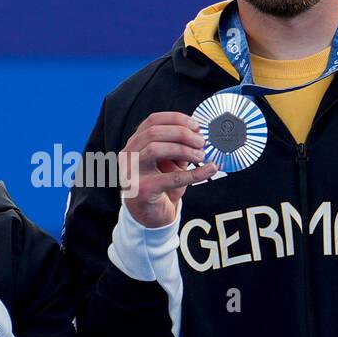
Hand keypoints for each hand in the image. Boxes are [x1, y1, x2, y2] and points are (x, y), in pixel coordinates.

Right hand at [119, 111, 217, 227]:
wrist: (150, 217)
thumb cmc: (160, 185)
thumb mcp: (171, 162)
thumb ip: (180, 146)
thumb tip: (199, 133)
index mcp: (135, 143)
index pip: (152, 121)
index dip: (176, 119)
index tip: (196, 125)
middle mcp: (128, 155)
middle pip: (153, 132)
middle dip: (182, 133)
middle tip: (201, 142)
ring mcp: (132, 172)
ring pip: (155, 149)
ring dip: (183, 149)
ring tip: (201, 156)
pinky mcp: (143, 190)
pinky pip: (171, 178)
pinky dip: (194, 173)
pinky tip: (209, 170)